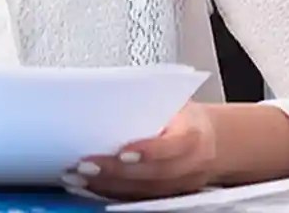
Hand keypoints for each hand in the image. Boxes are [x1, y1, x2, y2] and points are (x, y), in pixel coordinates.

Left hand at [63, 103, 217, 200]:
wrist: (209, 140)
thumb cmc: (183, 116)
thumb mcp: (172, 101)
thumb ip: (149, 101)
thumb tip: (107, 91)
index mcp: (193, 135)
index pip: (173, 147)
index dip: (149, 152)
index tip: (122, 152)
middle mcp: (190, 165)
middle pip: (154, 174)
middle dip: (117, 171)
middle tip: (86, 165)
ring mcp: (180, 183)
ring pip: (144, 190)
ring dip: (108, 185)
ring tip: (79, 177)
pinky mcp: (167, 194)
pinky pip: (138, 197)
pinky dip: (111, 193)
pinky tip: (89, 186)